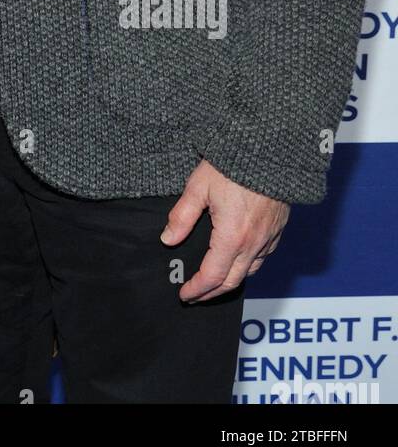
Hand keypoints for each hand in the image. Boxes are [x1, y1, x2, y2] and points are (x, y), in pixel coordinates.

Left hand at [161, 159, 289, 301]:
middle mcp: (253, 244)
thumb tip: (168, 239)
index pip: (212, 276)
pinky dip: (248, 266)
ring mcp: (268, 238)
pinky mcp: (278, 229)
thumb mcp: (199, 186)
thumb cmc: (232, 165)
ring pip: (250, 272)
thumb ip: (182, 216)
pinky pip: (263, 257)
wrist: (268, 150)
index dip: (197, 289)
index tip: (184, 295)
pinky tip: (237, 260)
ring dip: (230, 281)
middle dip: (212, 293)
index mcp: (232, 237)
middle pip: (232, 281)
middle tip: (196, 295)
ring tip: (214, 281)